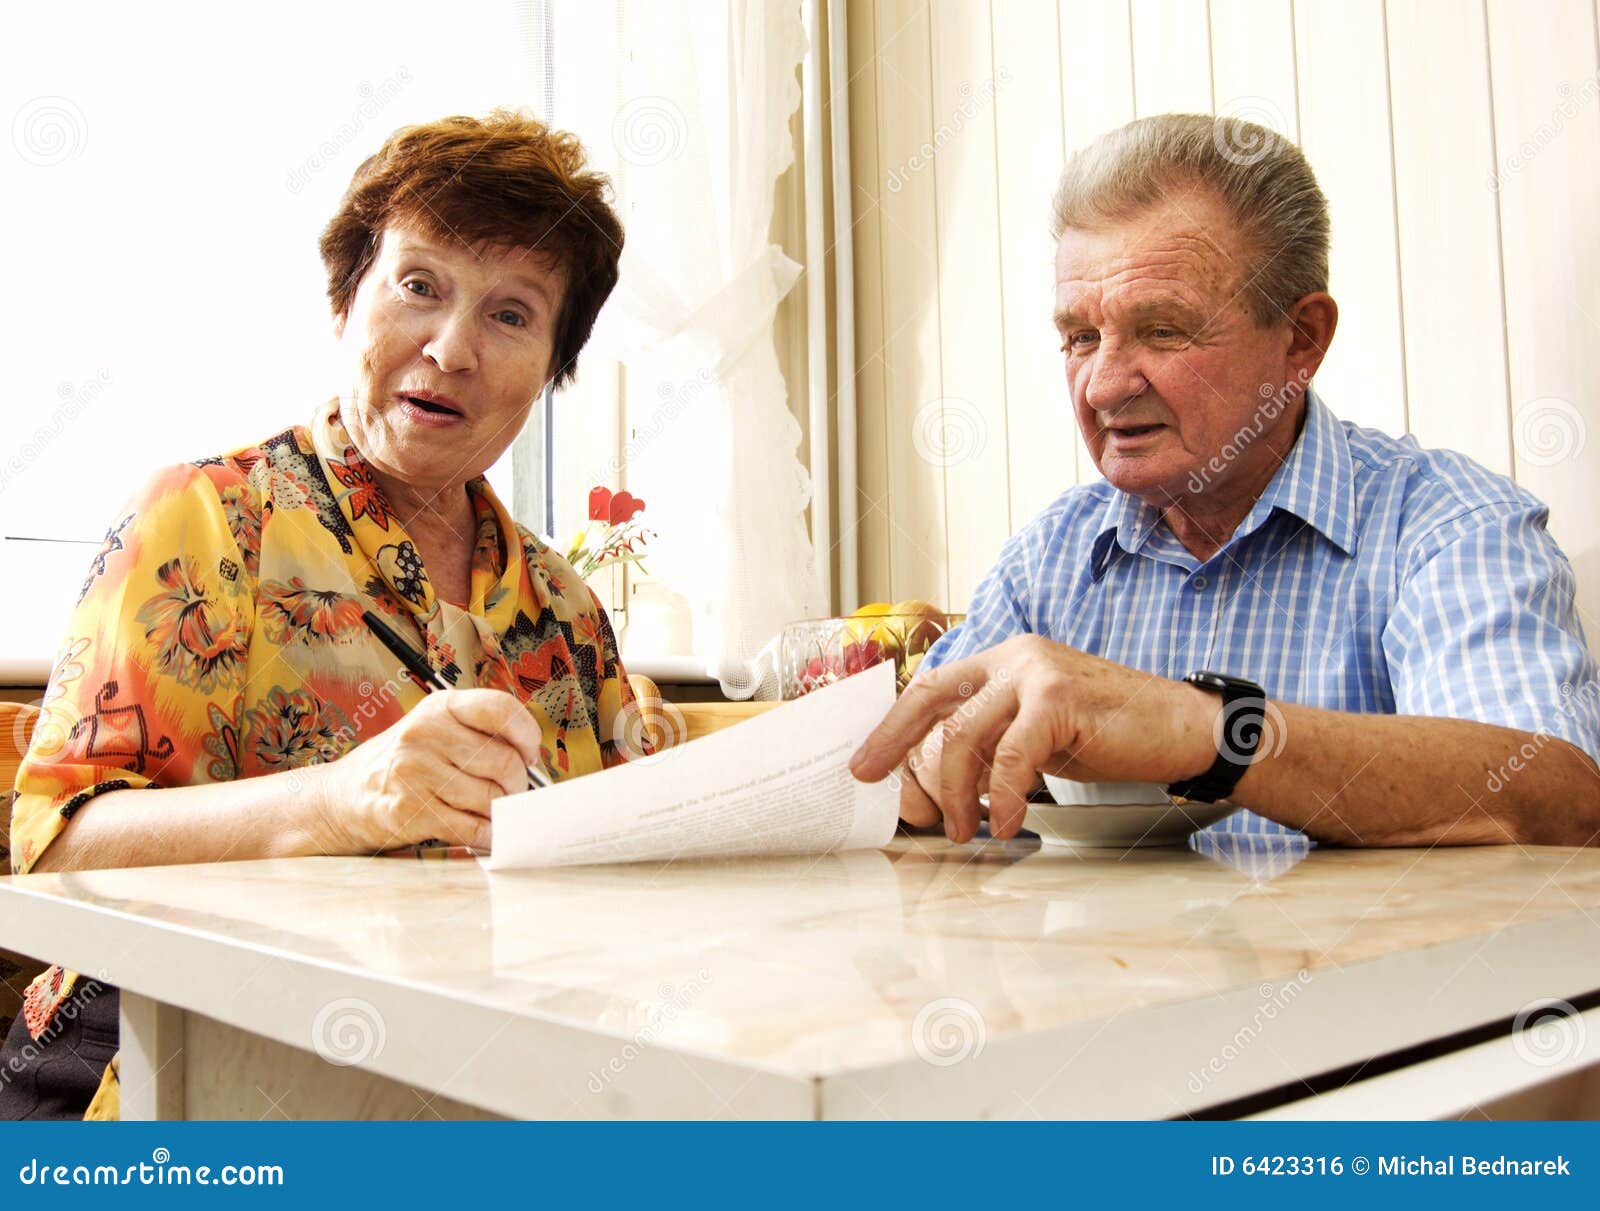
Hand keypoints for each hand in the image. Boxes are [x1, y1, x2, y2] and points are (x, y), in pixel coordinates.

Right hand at [304, 689, 545, 853]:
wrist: (342, 796)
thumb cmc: (403, 762)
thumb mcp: (435, 729)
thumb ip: (479, 734)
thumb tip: (532, 761)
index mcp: (439, 708)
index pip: (500, 709)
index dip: (526, 734)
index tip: (530, 753)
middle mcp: (424, 735)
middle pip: (503, 762)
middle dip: (517, 784)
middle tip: (510, 792)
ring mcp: (414, 773)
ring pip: (490, 799)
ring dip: (500, 812)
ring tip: (491, 811)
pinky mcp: (409, 811)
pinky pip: (471, 828)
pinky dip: (487, 836)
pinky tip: (485, 833)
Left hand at [850, 635, 1219, 841]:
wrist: (1184, 728)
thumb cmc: (1111, 735)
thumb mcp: (1038, 733)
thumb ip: (992, 745)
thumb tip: (939, 788)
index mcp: (1004, 660)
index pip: (932, 688)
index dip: (894, 727)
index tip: (866, 765)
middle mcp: (1015, 657)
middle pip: (934, 702)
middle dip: (900, 752)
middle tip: (892, 798)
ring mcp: (1037, 672)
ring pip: (965, 733)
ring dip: (955, 792)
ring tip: (965, 830)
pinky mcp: (1061, 698)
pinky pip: (1012, 755)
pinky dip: (1003, 796)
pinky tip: (1007, 824)